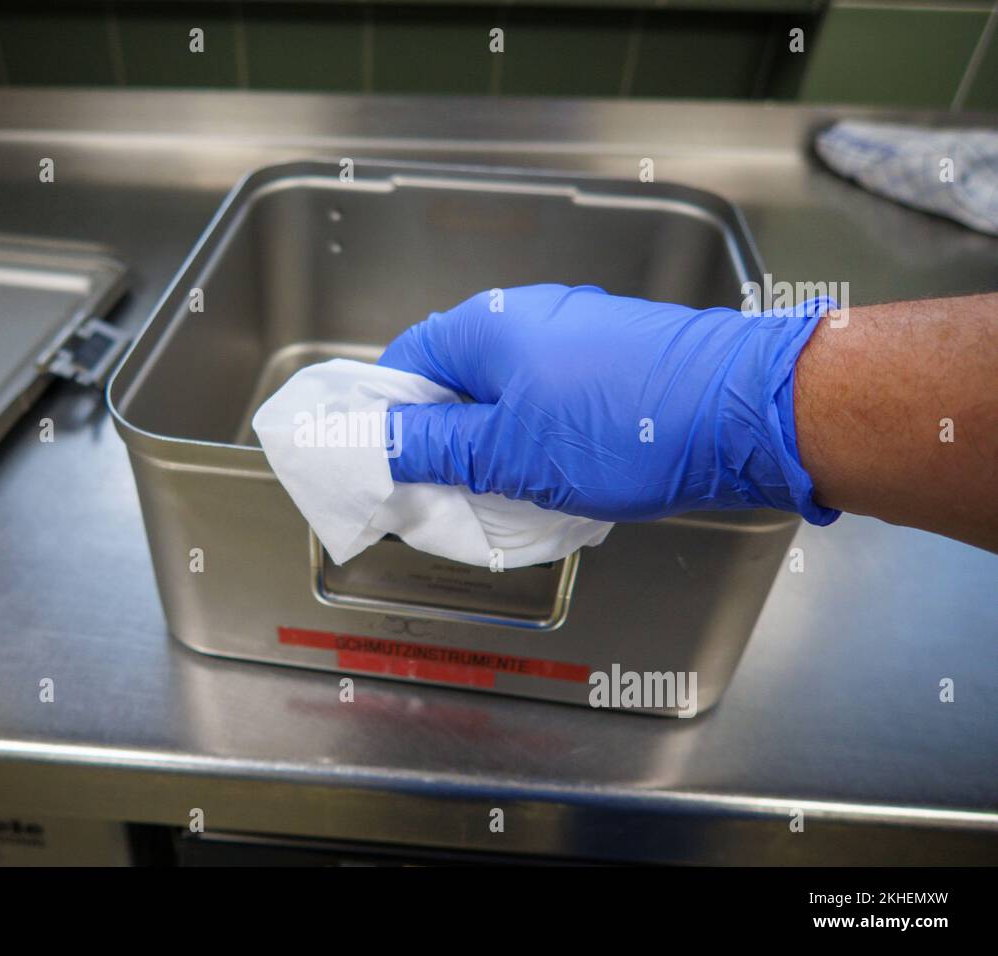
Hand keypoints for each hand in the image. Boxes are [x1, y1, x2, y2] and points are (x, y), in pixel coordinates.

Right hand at [378, 284, 838, 523]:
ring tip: (508, 496)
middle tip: (447, 497)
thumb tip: (374, 441)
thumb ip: (433, 446)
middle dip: (445, 441)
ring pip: (505, 396)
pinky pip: (550, 400)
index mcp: (485, 326)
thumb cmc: (626, 428)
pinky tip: (558, 479)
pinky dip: (540, 440)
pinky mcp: (613, 359)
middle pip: (454, 382)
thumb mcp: (508, 452)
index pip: (402, 367)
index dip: (387, 421)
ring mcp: (574, 335)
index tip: (389, 471)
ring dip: (496, 446)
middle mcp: (525, 318)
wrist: (747, 412)